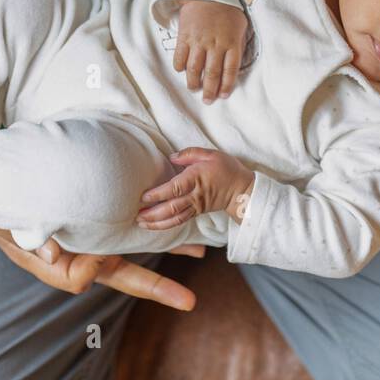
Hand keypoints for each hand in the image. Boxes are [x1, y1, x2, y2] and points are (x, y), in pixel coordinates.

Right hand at [0, 223, 205, 310]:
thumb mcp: (10, 231)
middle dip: (158, 287)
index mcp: (64, 264)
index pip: (88, 276)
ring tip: (198, 248)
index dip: (92, 266)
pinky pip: (130, 228)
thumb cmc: (2, 215)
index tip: (90, 253)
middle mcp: (86, 257)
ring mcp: (96, 241)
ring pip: (135, 251)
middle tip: (189, 301)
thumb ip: (33, 243)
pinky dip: (152, 225)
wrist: (0, 189)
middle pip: (126, 276)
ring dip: (166, 249)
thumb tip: (55, 257)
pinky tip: (173, 218)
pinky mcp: (102, 222)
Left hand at [137, 148, 255, 229]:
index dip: (158, 194)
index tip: (144, 197)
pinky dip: (165, 225)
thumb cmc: (227, 169)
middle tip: (136, 215)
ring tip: (141, 223)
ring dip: (157, 223)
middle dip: (153, 214)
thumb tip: (171, 157)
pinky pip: (179, 221)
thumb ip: (190, 153)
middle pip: (172, 208)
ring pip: (174, 219)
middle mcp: (195, 195)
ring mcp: (196, 206)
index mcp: (196, 179)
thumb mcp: (211, 154)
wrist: (242, 190)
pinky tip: (154, 225)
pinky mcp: (197, 213)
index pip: (175, 188)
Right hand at [173, 0, 246, 102]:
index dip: (226, 86)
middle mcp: (215, 44)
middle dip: (209, 91)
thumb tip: (234, 63)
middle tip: (208, 100)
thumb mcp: (241, 26)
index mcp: (231, 43)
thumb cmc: (227, 10)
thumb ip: (238, 45)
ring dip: (193, 82)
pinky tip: (182, 72)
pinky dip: (180, 67)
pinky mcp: (184, 37)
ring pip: (195, 69)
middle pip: (212, 74)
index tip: (223, 95)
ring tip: (194, 89)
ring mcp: (198, 41)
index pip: (230, 71)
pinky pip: (180, 57)